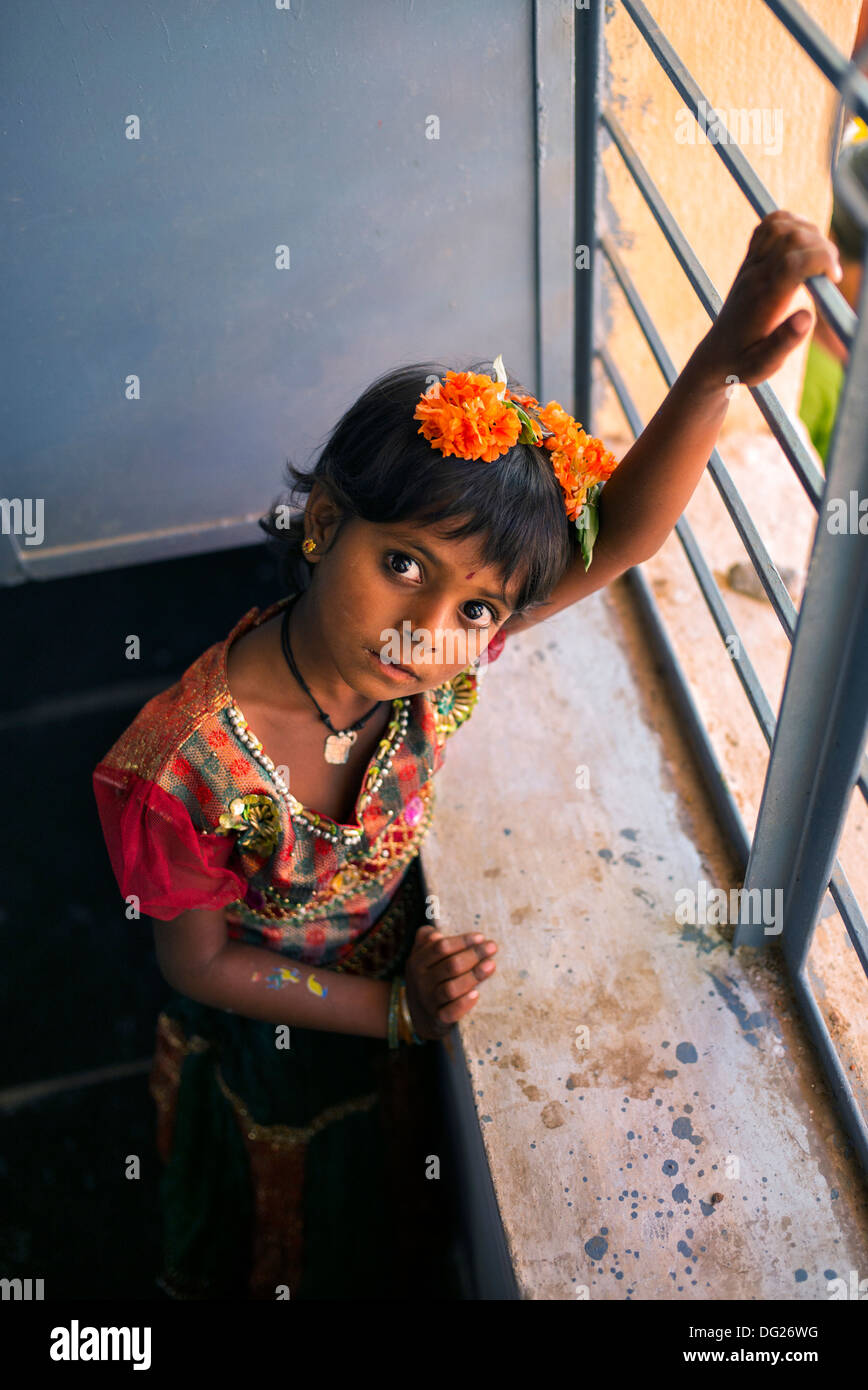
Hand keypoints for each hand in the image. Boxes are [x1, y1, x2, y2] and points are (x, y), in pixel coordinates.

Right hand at [404, 925, 497, 1040]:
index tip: (481, 937)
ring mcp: (429, 1001)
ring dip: (473, 976)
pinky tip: (476, 994)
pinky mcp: (438, 1019)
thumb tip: (436, 934)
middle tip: (492, 947)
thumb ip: (426, 941)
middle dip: (474, 955)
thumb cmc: (428, 979)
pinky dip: (463, 1004)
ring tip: (491, 966)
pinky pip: (450, 1012)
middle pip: (450, 966)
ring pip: (451, 988)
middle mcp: (420, 981)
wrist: (421, 1017)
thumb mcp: (421, 958)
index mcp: (417, 962)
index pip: (440, 948)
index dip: (462, 941)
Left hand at [694, 210, 842, 388]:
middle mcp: (755, 276)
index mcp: (763, 299)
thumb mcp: (763, 365)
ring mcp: (750, 266)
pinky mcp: (749, 262)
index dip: (821, 260)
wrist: (715, 357)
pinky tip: (800, 242)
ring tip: (818, 257)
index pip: (793, 261)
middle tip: (829, 273)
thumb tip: (807, 316)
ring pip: (778, 226)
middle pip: (790, 237)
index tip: (833, 279)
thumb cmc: (742, 364)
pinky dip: (788, 223)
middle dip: (821, 246)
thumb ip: (784, 342)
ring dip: (807, 231)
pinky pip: (766, 228)